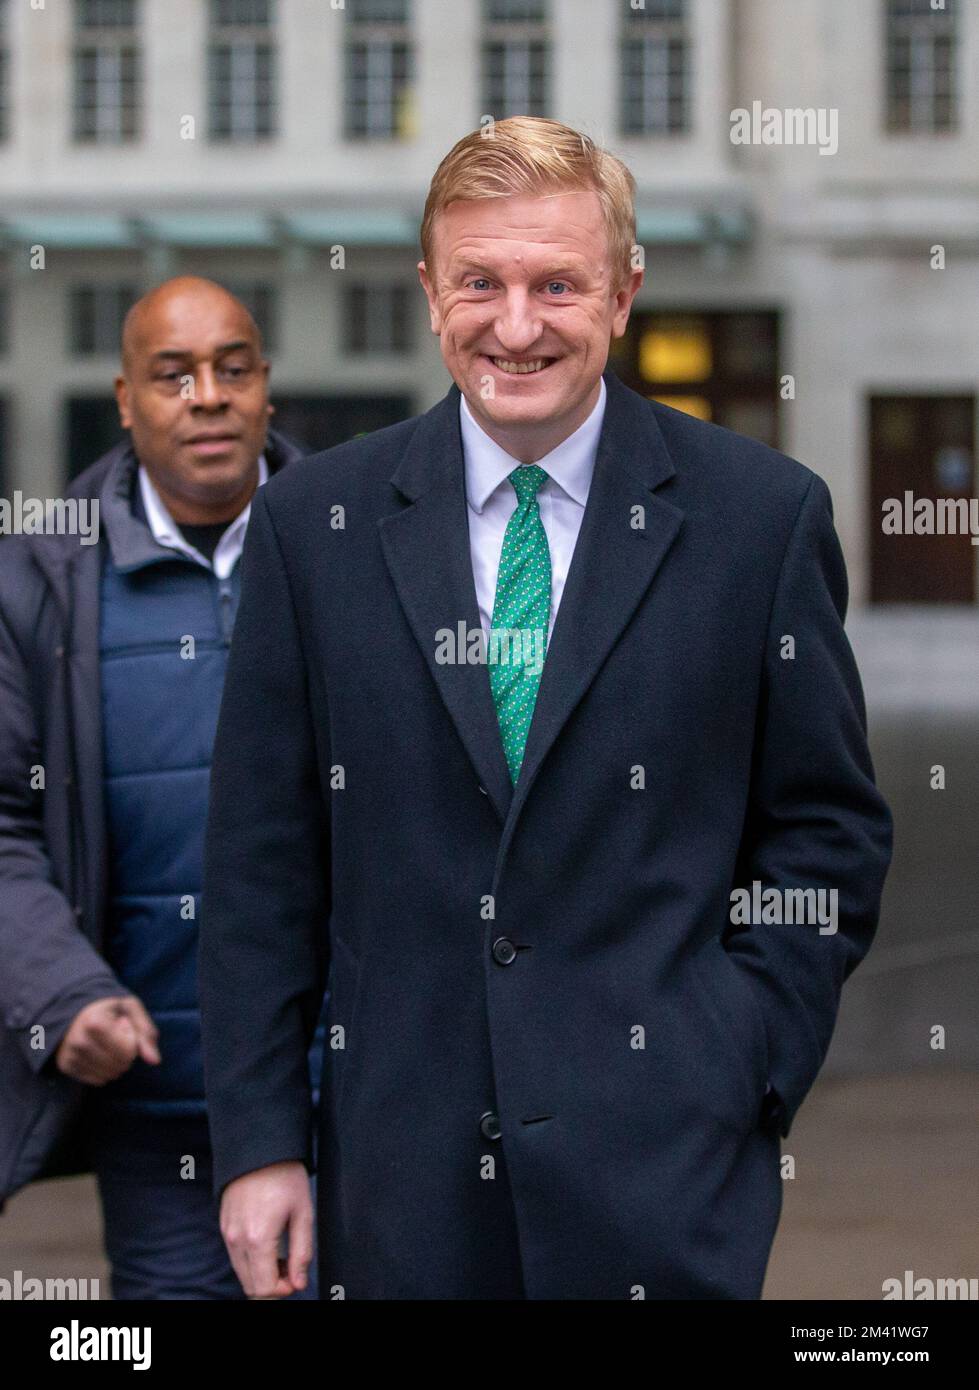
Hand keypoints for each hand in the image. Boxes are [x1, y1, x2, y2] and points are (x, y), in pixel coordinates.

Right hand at [54, 995, 160, 1084]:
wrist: (76, 1010)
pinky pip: (98, 1080)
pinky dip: (104, 1070)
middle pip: (120, 1065)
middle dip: (126, 1053)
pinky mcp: (66, 1066)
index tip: (121, 1024)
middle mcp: (78, 1042)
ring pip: (109, 1076)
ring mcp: (70, 1055)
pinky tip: (98, 1053)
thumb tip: (155, 1061)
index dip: (132, 1038)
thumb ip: (146, 1032)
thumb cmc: (109, 1008)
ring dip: (116, 1063)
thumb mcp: (131, 1009)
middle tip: (116, 1036)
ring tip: (107, 1044)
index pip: (128, 1051)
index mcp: (94, 1022)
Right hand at [220, 1161, 313, 1298]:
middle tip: (291, 1267)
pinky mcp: (224, 1225)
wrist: (258, 1147)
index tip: (296, 1278)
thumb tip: (299, 1283)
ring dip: (261, 1273)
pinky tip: (267, 1244)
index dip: (283, 1290)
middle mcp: (237, 1240)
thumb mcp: (303, 1212)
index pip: (264, 1288)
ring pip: (241, 1272)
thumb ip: (302, 1252)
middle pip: (250, 1285)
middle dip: (272, 1284)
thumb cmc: (284, 1176)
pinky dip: (250, 1259)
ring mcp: (227, 1233)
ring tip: (282, 1254)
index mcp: (258, 1239)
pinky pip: (235, 1255)